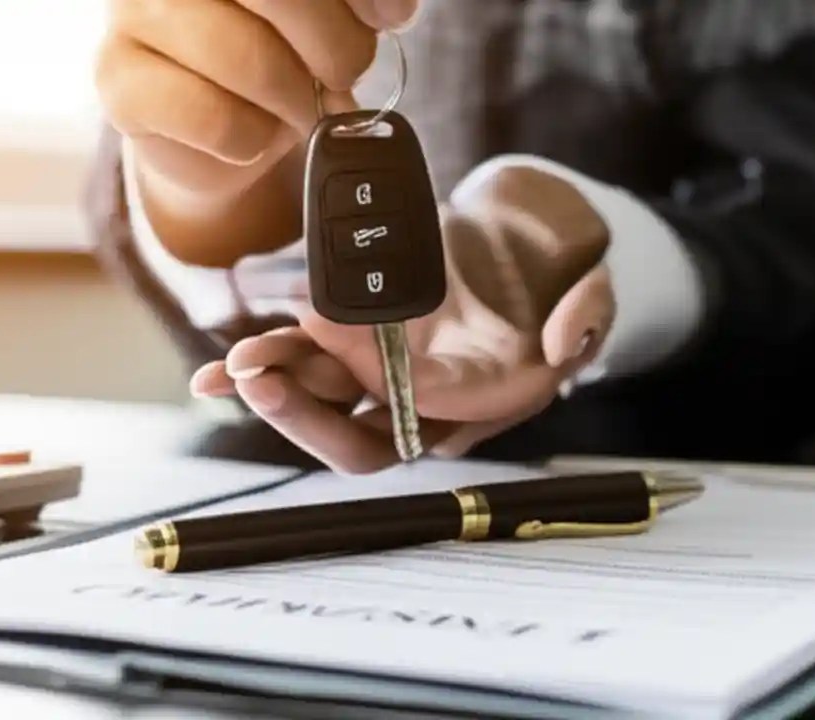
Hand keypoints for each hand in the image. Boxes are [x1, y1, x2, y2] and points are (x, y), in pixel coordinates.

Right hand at [95, 0, 419, 210]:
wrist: (213, 131)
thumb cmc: (276, 53)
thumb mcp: (327, 16)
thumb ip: (355, 2)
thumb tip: (393, 8)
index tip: (392, 18)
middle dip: (334, 44)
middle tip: (343, 75)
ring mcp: (135, 12)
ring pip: (247, 60)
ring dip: (295, 101)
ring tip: (299, 109)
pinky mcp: (118, 81)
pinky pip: (213, 118)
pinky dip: (252, 140)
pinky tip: (250, 135)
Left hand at [190, 164, 615, 473]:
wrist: (526, 234)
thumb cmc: (558, 263)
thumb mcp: (596, 282)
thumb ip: (590, 313)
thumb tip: (565, 344)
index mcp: (493, 392)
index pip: (442, 404)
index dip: (401, 383)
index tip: (356, 344)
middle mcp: (433, 399)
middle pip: (364, 434)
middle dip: (309, 415)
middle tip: (261, 377)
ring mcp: (390, 373)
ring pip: (324, 401)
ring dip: (274, 390)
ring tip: (226, 374)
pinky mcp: (360, 340)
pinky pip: (306, 362)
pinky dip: (265, 366)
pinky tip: (218, 373)